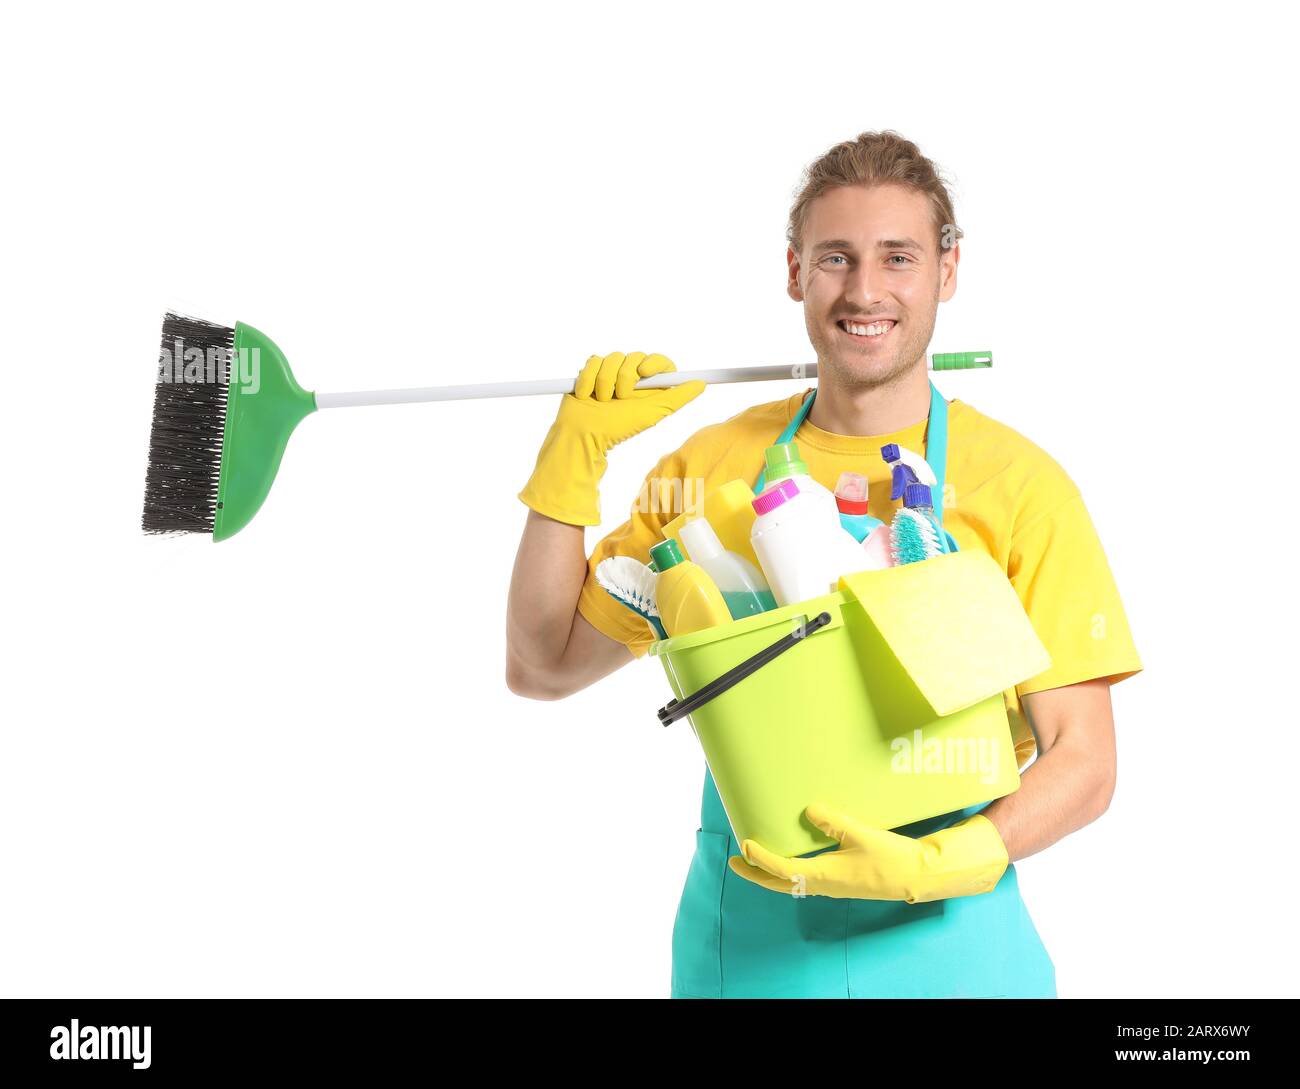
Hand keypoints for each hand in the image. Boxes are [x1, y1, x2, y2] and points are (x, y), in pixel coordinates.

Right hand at [517, 351, 705, 525]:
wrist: (584, 434)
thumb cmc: (619, 428)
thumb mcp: (653, 413)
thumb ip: (677, 398)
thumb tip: (701, 384)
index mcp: (649, 386)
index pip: (659, 361)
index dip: (653, 362)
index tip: (644, 372)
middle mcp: (632, 377)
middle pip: (634, 356)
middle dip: (624, 378)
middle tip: (619, 398)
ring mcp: (611, 372)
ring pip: (611, 358)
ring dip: (605, 382)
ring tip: (601, 400)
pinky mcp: (591, 371)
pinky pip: (593, 361)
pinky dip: (589, 379)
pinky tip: (586, 395)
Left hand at [727, 803, 1008, 902]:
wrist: (917, 877)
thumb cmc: (891, 858)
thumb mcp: (862, 835)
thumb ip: (834, 822)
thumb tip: (810, 810)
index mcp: (826, 875)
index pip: (783, 870)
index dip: (761, 859)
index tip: (744, 846)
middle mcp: (825, 884)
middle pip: (780, 883)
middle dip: (756, 873)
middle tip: (734, 861)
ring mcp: (833, 886)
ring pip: (792, 883)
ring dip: (770, 872)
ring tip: (755, 858)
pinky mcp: (841, 882)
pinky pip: (806, 879)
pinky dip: (789, 870)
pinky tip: (791, 858)